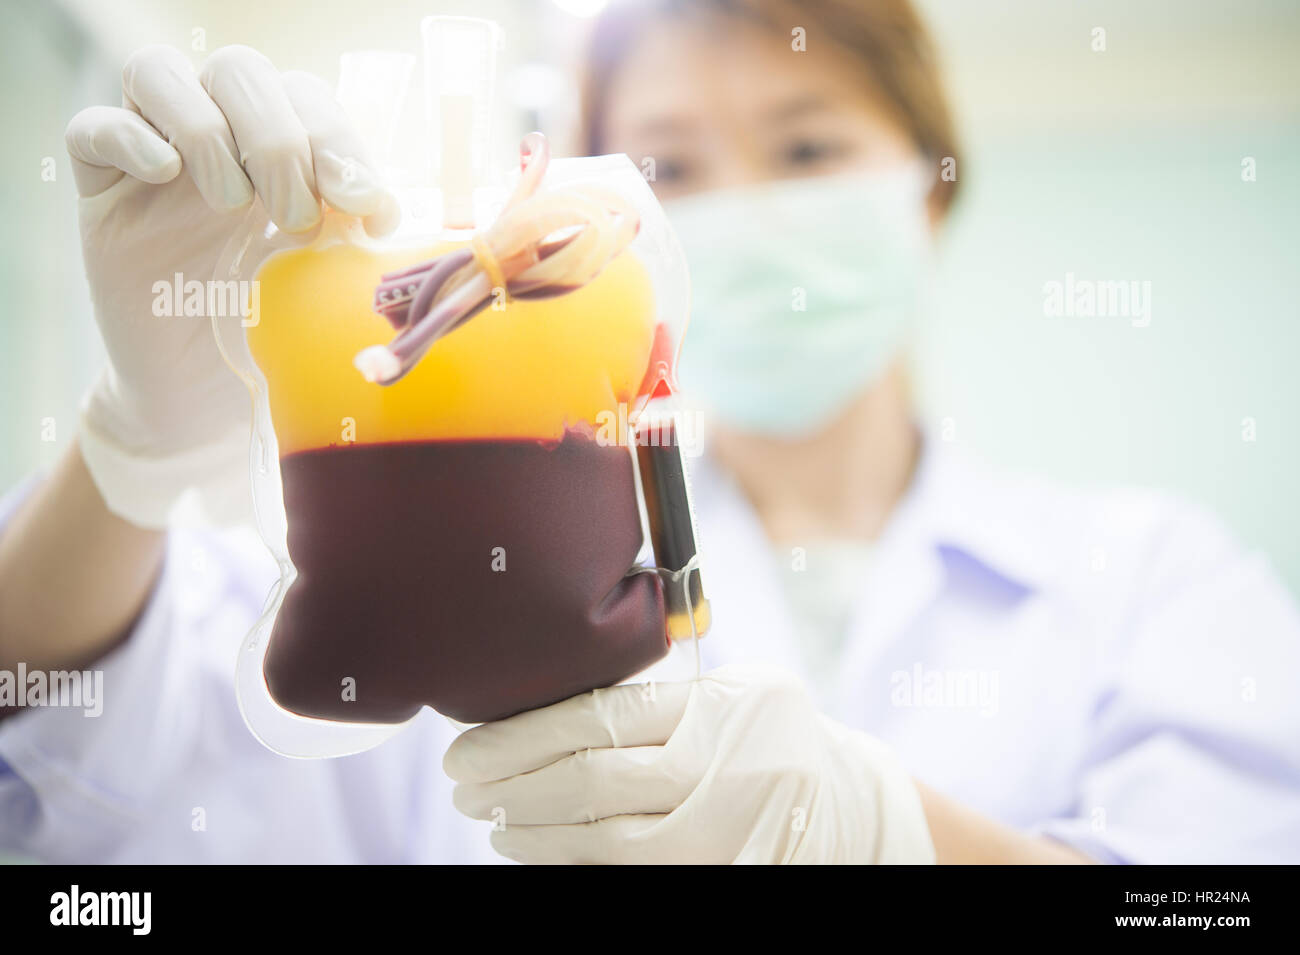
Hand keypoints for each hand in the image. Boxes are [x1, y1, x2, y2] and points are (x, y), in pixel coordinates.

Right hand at [66, 44, 397, 526]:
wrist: (203, 397)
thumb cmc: (270, 331)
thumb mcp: (322, 278)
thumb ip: (348, 232)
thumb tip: (380, 205)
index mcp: (278, 150)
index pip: (304, 98)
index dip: (337, 140)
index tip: (364, 209)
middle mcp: (215, 139)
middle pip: (238, 70)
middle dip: (279, 139)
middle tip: (296, 217)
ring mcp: (152, 160)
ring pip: (158, 72)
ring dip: (210, 132)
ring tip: (234, 208)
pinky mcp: (100, 193)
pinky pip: (92, 126)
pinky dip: (132, 138)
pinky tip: (166, 177)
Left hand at [445, 664, 935, 863]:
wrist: (851, 806)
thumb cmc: (766, 738)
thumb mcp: (727, 696)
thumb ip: (651, 703)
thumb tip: (531, 724)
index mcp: (727, 701)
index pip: (601, 718)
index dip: (521, 738)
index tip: (467, 749)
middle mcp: (734, 764)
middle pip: (595, 781)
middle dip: (513, 787)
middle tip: (464, 787)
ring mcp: (735, 829)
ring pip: (607, 842)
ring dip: (534, 835)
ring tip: (493, 823)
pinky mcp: (727, 873)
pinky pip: (632, 874)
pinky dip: (575, 864)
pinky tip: (539, 851)